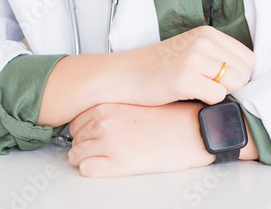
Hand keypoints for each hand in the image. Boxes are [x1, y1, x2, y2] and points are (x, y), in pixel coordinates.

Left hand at [67, 101, 214, 176]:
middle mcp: (105, 123)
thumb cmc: (173, 116)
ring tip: (108, 155)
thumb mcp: (138, 102)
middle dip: (87, 142)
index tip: (95, 132)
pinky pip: (87, 170)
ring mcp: (109, 144)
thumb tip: (96, 118)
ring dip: (88, 156)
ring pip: (77, 154)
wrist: (194, 131)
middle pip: (76, 137)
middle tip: (105, 144)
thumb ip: (114, 107)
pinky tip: (109, 164)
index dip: (86, 128)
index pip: (77, 119)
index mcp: (109, 105)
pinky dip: (93, 169)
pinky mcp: (118, 164)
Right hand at [117, 25, 253, 106]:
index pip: (248, 57)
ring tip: (198, 90)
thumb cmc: (160, 68)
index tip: (224, 82)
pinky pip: (217, 96)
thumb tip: (248, 77)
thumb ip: (217, 57)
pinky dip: (207, 102)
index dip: (241, 75)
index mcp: (208, 33)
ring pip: (234, 84)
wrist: (124, 74)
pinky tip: (189, 95)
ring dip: (220, 93)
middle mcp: (203, 42)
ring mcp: (193, 59)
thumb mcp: (192, 50)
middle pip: (244, 72)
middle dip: (232, 86)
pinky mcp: (184, 79)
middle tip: (209, 89)